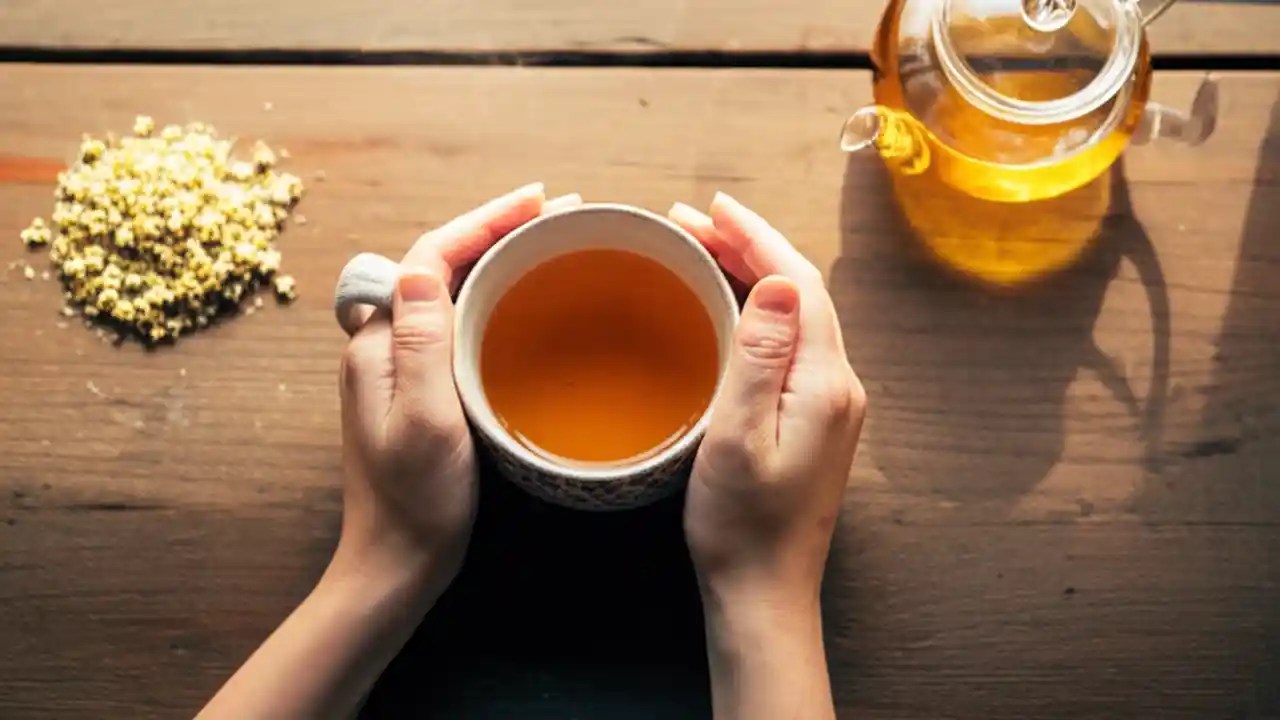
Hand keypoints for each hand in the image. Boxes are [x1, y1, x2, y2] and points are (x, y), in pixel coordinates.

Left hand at [336, 183, 581, 589]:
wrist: (397, 562)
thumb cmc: (415, 501)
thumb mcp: (425, 420)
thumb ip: (421, 343)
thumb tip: (424, 267)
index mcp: (379, 343)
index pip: (429, 255)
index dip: (482, 220)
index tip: (536, 200)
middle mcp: (384, 345)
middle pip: (439, 263)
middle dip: (494, 227)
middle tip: (555, 212)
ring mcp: (401, 366)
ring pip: (449, 288)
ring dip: (494, 256)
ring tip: (547, 239)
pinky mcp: (421, 387)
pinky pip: (458, 321)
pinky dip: (493, 296)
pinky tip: (524, 302)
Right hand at [670, 193, 864, 719]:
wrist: (764, 591)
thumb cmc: (742, 524)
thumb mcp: (737, 436)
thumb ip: (761, 355)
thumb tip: (783, 279)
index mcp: (826, 382)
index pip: (800, 282)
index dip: (757, 236)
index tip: (713, 208)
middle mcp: (839, 386)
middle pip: (802, 292)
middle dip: (750, 246)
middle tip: (692, 223)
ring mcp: (831, 404)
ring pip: (798, 315)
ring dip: (755, 274)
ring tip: (703, 250)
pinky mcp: (815, 421)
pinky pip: (791, 344)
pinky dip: (759, 311)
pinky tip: (728, 309)